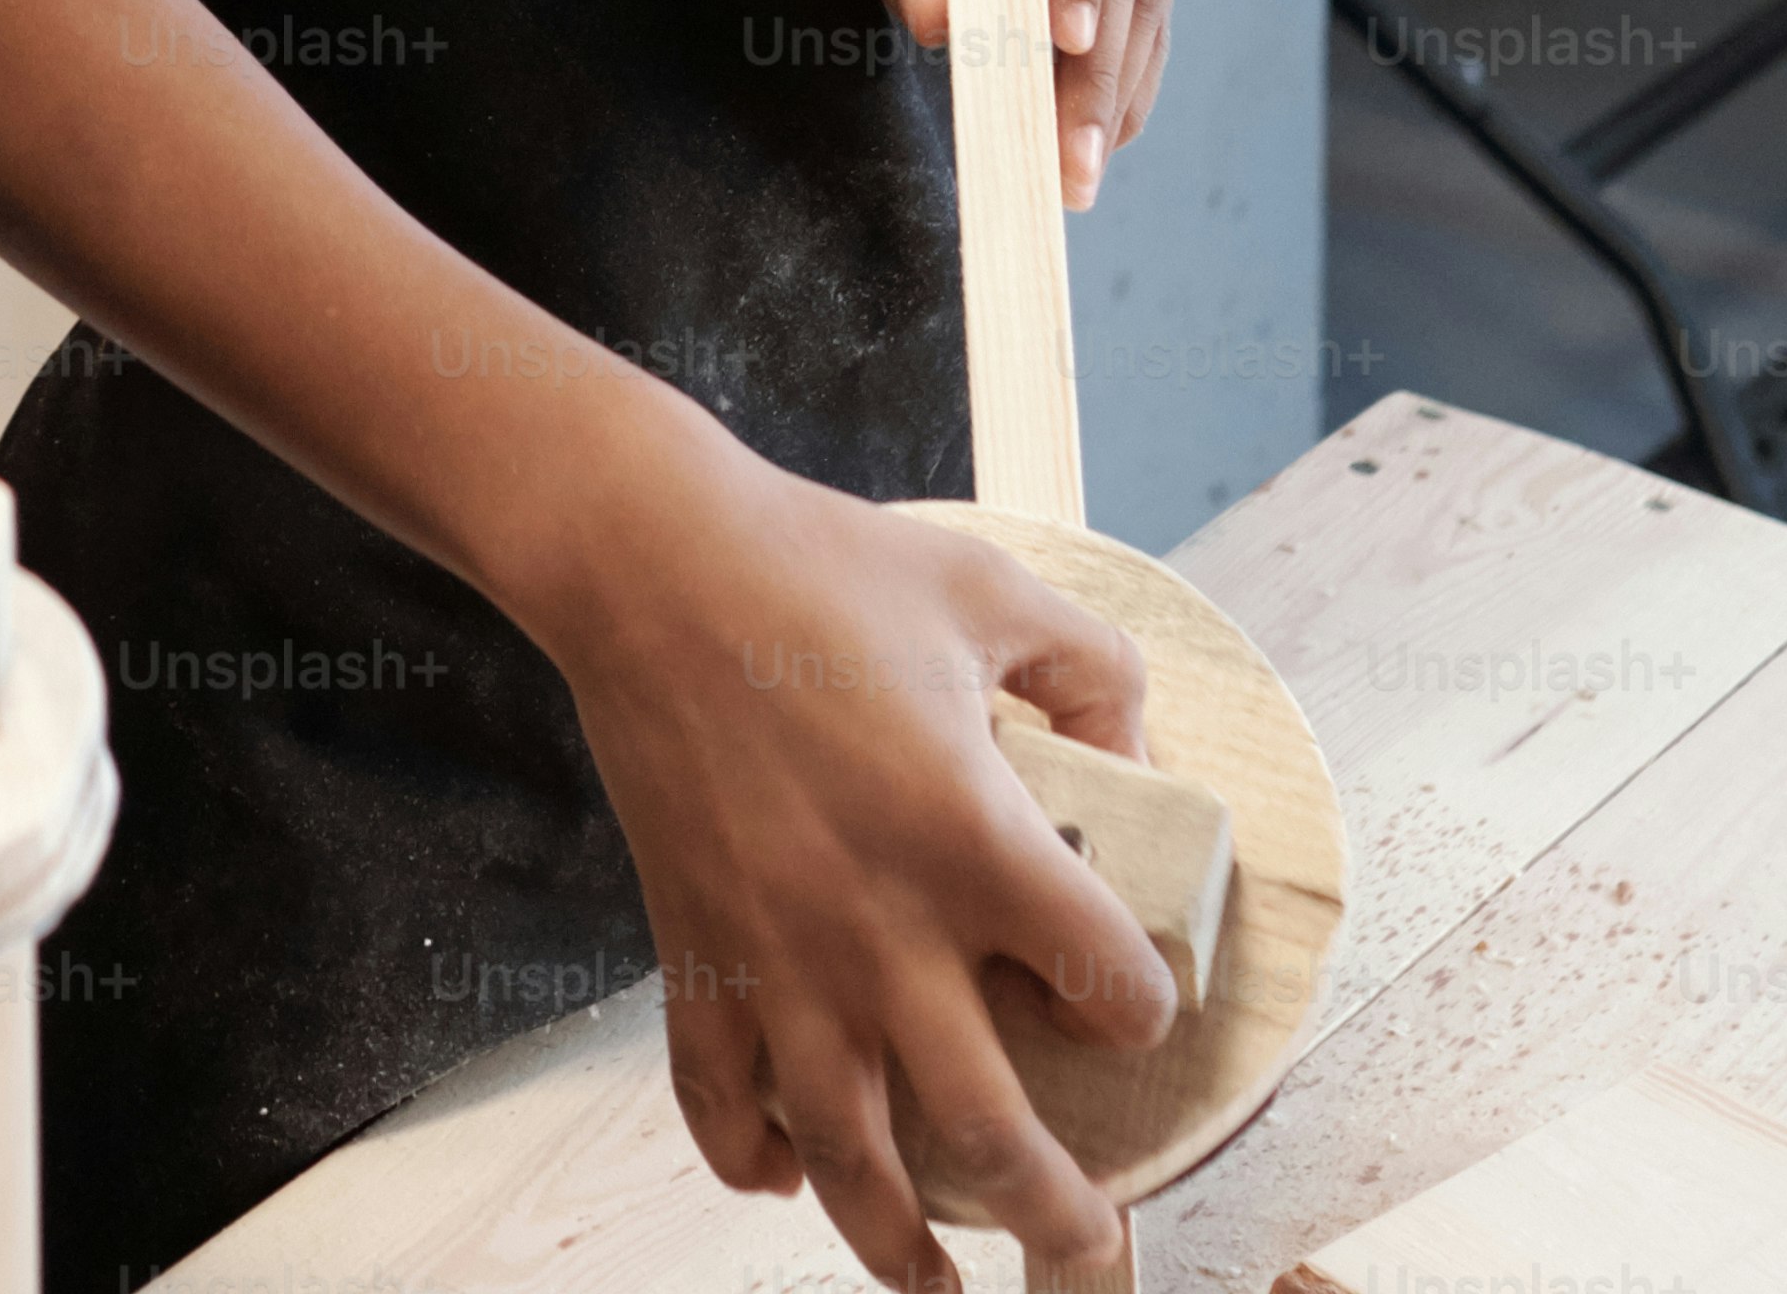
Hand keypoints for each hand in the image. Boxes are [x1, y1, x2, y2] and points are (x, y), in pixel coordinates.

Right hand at [503, 420, 1177, 1293]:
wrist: (645, 565)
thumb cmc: (814, 566)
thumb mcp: (992, 587)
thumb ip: (1091, 667)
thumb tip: (1136, 747)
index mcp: (972, 839)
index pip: (1106, 984)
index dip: (1141, 1004)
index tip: (1134, 1000)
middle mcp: (881, 927)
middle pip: (989, 1135)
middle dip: (1056, 1219)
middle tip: (1092, 1251)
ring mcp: (778, 954)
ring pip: (848, 1157)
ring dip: (901, 1242)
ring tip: (936, 1284)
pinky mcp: (693, 949)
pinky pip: (715, 1099)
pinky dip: (748, 1162)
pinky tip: (785, 1180)